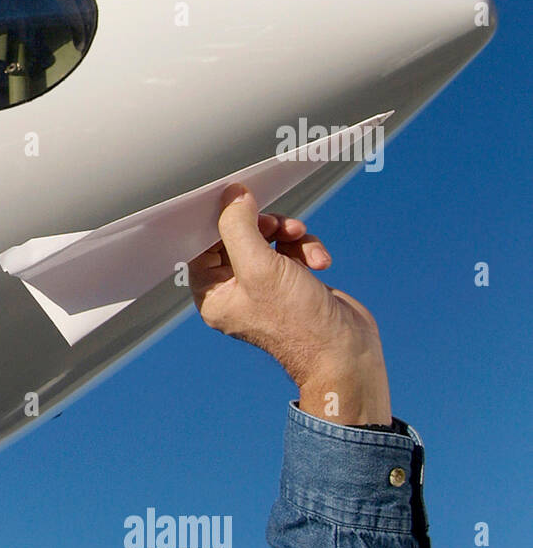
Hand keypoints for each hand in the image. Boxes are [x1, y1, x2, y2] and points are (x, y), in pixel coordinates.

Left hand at [187, 183, 391, 425]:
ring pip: (268, 240)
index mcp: (213, 296)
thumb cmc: (297, 322)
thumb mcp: (260, 267)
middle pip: (237, 239)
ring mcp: (264, 288)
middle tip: (276, 226)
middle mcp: (235, 292)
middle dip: (262, 226)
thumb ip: (239, 227)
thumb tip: (231, 196)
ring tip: (302, 241)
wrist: (345, 350)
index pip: (202, 248)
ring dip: (289, 235)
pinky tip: (320, 262)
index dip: (219, 223)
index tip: (237, 202)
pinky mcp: (291, 283)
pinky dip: (306, 249)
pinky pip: (291, 251)